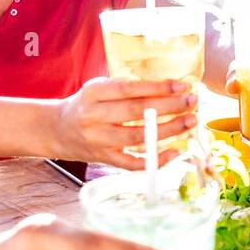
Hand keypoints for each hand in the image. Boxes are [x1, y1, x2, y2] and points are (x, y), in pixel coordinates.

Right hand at [54, 77, 196, 169]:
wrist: (57, 130)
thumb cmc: (87, 105)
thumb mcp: (99, 88)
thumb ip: (126, 87)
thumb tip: (170, 87)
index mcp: (93, 93)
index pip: (130, 89)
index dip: (158, 88)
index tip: (182, 86)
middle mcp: (94, 116)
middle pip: (137, 112)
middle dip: (170, 107)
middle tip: (193, 102)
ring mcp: (99, 140)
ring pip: (138, 137)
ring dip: (169, 130)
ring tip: (190, 121)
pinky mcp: (104, 159)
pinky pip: (133, 163)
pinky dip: (156, 159)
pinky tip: (175, 151)